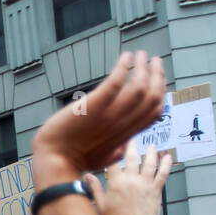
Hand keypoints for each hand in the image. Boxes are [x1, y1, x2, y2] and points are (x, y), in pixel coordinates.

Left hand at [30, 51, 166, 175]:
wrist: (54, 160)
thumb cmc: (75, 160)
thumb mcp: (103, 159)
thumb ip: (116, 152)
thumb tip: (123, 148)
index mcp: (126, 135)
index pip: (154, 112)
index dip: (161, 93)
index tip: (159, 78)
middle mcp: (122, 124)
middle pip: (152, 98)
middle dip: (157, 76)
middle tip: (155, 60)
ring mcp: (109, 115)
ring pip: (139, 88)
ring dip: (143, 68)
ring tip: (142, 54)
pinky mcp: (94, 106)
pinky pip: (115, 83)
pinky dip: (123, 67)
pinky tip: (127, 56)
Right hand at [84, 140, 171, 214]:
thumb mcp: (101, 205)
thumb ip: (95, 188)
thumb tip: (87, 176)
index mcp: (117, 182)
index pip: (113, 161)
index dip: (114, 150)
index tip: (114, 143)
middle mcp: (132, 179)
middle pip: (132, 157)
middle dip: (132, 146)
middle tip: (132, 139)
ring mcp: (145, 183)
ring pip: (149, 162)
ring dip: (150, 152)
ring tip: (150, 146)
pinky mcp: (156, 189)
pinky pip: (163, 173)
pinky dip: (166, 164)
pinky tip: (167, 157)